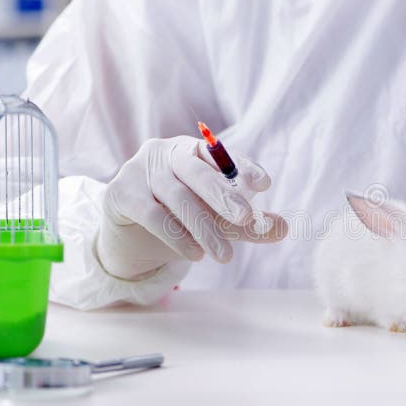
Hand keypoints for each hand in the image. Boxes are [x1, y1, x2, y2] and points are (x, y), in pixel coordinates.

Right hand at [96, 136, 287, 279]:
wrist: (130, 231)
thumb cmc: (179, 216)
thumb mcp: (216, 218)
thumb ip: (246, 223)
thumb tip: (284, 228)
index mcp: (193, 149)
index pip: (220, 154)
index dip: (243, 166)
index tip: (265, 183)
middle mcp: (166, 152)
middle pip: (197, 171)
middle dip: (224, 197)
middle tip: (247, 219)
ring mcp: (139, 169)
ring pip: (177, 196)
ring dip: (203, 228)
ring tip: (224, 255)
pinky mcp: (121, 192)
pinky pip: (151, 213)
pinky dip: (176, 235)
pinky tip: (195, 254)